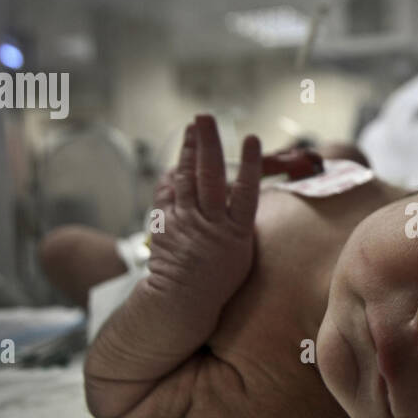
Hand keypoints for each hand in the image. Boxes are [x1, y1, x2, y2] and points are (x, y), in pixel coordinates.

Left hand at [146, 114, 261, 312]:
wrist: (183, 299)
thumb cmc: (220, 275)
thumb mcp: (241, 251)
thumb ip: (238, 217)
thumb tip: (233, 186)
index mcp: (236, 233)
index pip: (246, 192)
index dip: (249, 164)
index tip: (251, 138)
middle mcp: (210, 224)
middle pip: (210, 178)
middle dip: (208, 144)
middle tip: (206, 118)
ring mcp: (185, 222)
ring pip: (187, 179)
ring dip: (189, 150)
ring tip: (193, 127)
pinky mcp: (165, 223)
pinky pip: (167, 193)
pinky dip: (172, 175)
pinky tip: (177, 162)